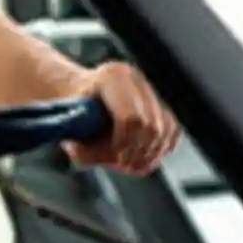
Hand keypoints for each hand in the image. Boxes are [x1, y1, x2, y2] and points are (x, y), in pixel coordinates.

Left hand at [63, 62, 179, 175]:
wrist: (75, 95)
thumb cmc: (70, 116)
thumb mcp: (71, 134)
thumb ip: (91, 151)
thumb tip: (120, 160)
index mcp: (112, 77)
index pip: (131, 117)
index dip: (126, 144)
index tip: (116, 159)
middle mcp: (135, 78)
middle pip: (152, 125)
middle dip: (139, 151)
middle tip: (125, 165)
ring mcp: (148, 87)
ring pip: (166, 127)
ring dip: (152, 153)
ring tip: (134, 165)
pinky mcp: (157, 100)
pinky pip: (172, 128)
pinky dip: (163, 147)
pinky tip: (146, 156)